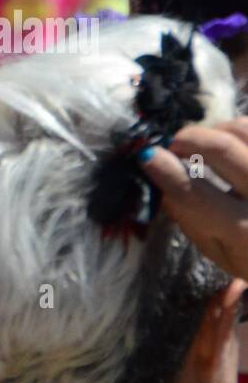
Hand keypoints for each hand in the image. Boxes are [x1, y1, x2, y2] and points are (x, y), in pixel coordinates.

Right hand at [142, 119, 247, 278]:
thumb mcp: (220, 254)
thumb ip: (191, 219)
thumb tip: (160, 179)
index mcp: (246, 232)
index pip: (197, 194)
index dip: (166, 170)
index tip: (145, 154)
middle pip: (224, 147)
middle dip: (189, 138)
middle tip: (173, 143)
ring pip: (245, 129)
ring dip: (217, 129)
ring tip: (205, 143)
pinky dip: (239, 129)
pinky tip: (232, 141)